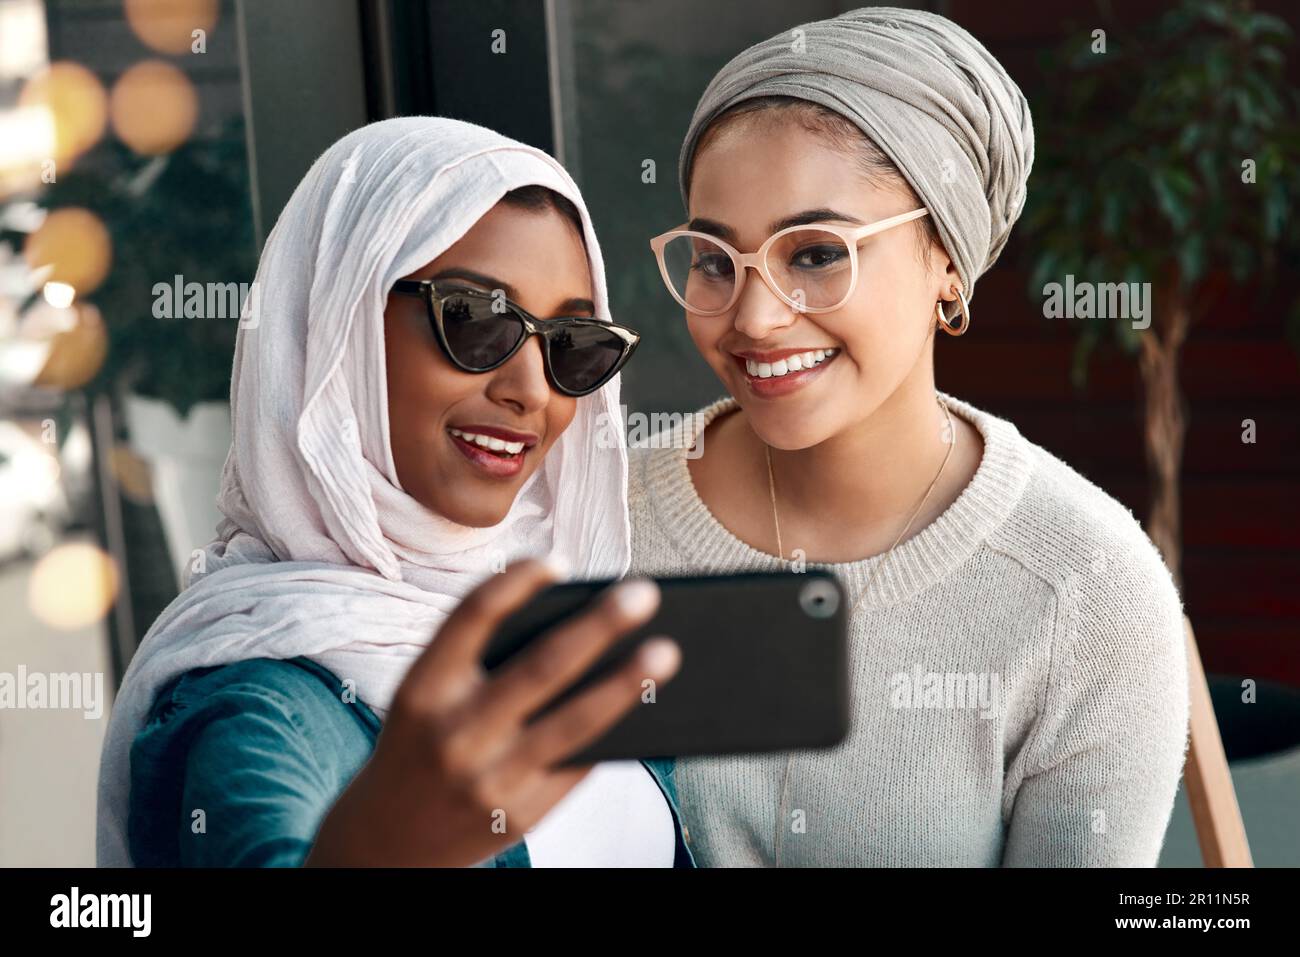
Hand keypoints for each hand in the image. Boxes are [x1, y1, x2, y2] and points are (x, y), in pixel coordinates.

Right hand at [306, 558, 679, 866]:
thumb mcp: (425, 697)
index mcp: (423, 687)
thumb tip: (576, 625)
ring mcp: (490, 778)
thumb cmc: (420, 744)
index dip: (517, 581)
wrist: (386, 840)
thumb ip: (477, 661)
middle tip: (645, 593)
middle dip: (599, 625)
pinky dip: (614, 730)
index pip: (472, 617)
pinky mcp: (521, 814)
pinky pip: (578, 763)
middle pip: (541, 665)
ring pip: (575, 721)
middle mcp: (454, 731)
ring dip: (627, 683)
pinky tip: (644, 704)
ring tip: (666, 651)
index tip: (561, 560)